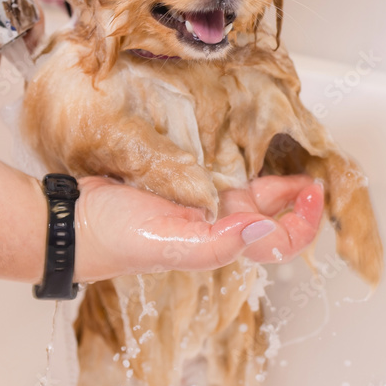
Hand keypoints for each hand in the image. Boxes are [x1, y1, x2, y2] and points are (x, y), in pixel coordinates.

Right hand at [73, 174, 323, 281]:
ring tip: (291, 155)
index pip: (275, 240)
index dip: (302, 222)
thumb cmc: (116, 238)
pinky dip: (239, 158)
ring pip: (248, 191)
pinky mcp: (180, 180)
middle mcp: (215, 224)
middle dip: (295, 196)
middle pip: (269, 214)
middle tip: (313, 174)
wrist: (73, 220)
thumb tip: (262, 228)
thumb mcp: (169, 243)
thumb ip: (216, 245)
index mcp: (219, 243)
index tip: (313, 192)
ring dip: (272, 177)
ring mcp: (198, 202)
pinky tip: (245, 141)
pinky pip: (220, 169)